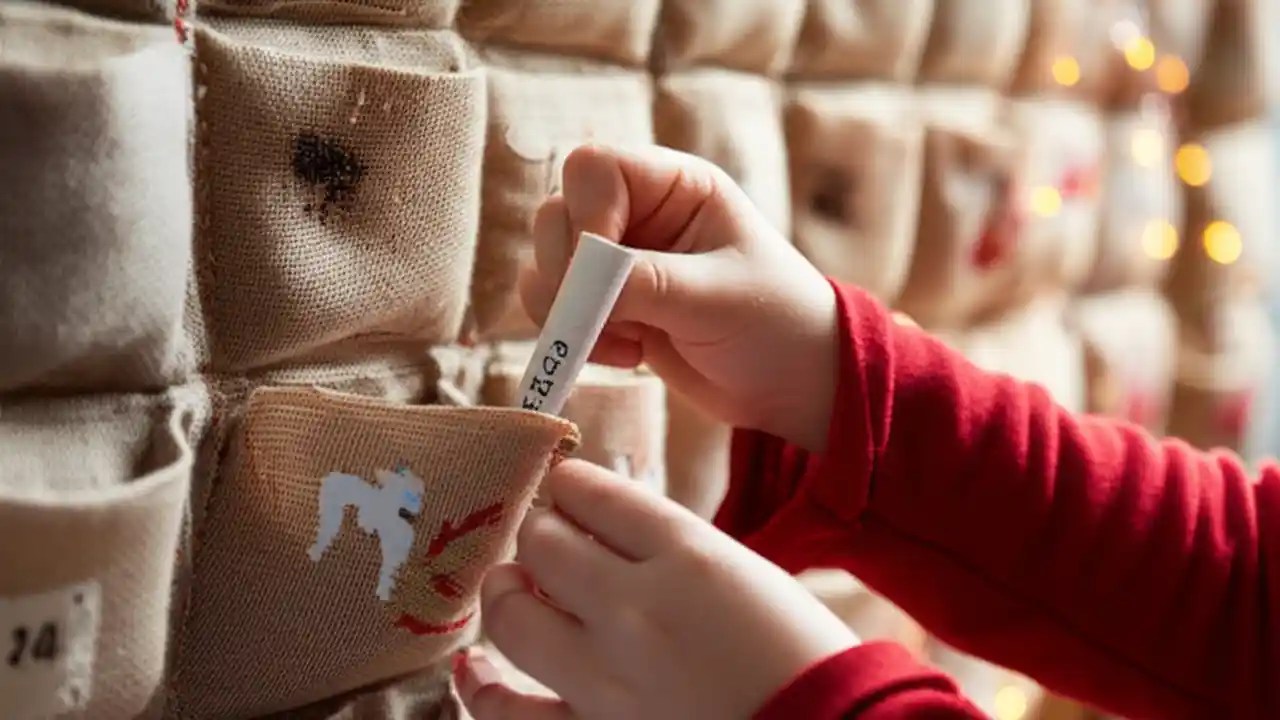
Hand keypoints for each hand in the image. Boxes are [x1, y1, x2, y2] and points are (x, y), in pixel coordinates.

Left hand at [453, 459, 859, 719]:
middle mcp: (635, 605)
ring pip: (511, 612)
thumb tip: (602, 537)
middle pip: (544, 542)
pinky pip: (506, 709)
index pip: (593, 494)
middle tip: (545, 541)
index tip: (562, 490)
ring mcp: (606, 676)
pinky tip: (473, 667)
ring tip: (511, 587)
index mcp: (688, 553)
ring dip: (505, 591)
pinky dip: (480, 685)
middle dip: (539, 534)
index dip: (567, 486)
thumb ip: (674, 553)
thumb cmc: (802, 655)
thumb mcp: (747, 576)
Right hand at [521, 144, 838, 452]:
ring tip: (624, 342)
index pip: (594, 167)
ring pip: (545, 263)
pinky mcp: (606, 304)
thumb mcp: (714, 298)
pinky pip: (553, 307)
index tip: (603, 271)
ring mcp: (617, 259)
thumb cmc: (773, 322)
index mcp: (675, 186)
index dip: (587, 216)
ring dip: (567, 310)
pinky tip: (626, 355)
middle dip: (567, 273)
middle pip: (557, 214)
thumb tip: (574, 288)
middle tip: (604, 316)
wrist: (789, 384)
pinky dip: (574, 335)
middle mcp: (638, 212)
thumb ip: (642, 284)